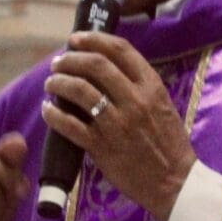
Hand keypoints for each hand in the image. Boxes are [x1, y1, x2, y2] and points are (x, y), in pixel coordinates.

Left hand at [41, 31, 194, 220]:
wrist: (174, 181)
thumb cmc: (169, 143)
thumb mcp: (162, 104)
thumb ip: (139, 85)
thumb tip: (106, 67)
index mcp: (151, 86)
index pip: (120, 50)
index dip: (93, 39)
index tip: (76, 39)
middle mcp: (134, 100)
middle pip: (95, 65)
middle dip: (70, 59)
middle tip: (58, 63)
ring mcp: (117, 123)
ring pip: (79, 90)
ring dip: (58, 82)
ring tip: (50, 83)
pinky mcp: (102, 146)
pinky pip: (69, 124)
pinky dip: (53, 114)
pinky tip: (47, 110)